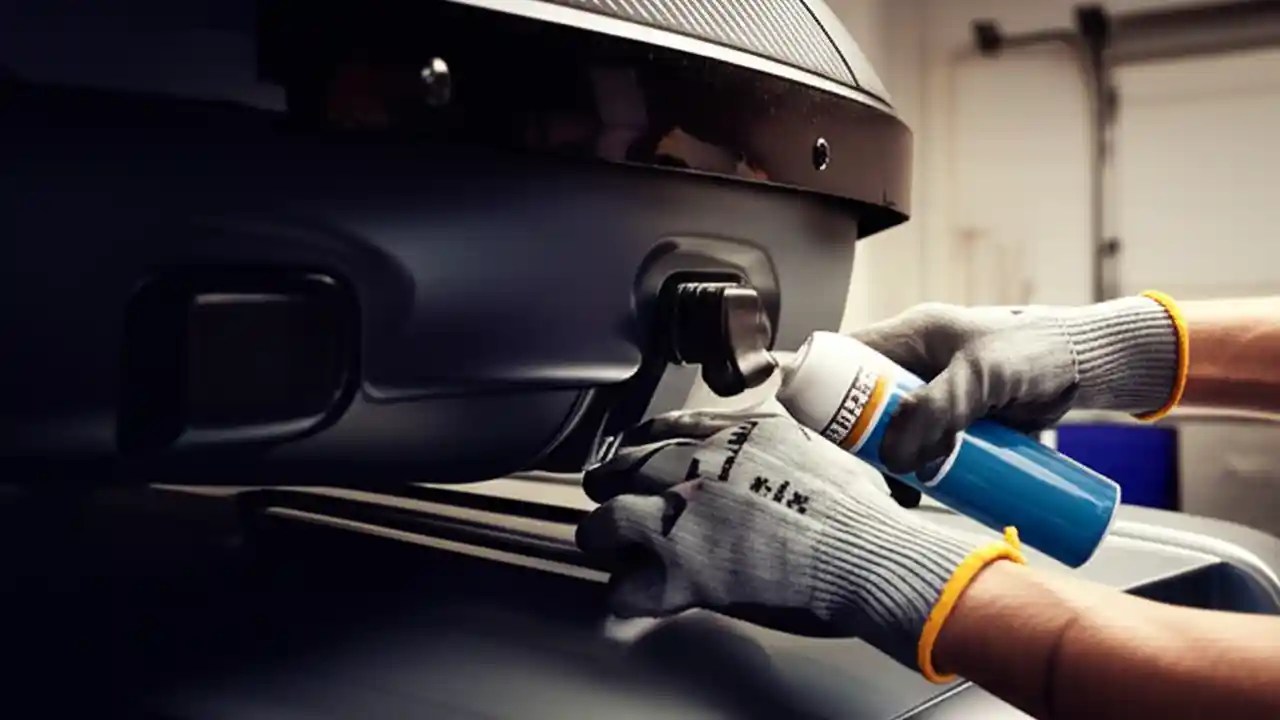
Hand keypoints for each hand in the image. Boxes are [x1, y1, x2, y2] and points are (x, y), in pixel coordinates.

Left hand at [576, 415, 994, 673]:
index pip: (663, 428)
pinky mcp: (683, 570)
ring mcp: (682, 517)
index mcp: (730, 434)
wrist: (863, 548)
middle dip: (612, 479)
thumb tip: (781, 443)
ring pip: (609, 518)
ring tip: (599, 540)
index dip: (640, 443)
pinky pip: (628, 586)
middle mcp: (696, 466)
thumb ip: (781, 439)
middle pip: (628, 465)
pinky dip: (625, 592)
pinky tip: (627, 593)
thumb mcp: (815, 444)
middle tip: (605, 491)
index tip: (635, 451)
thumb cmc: (856, 505)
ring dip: (601, 531)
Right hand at [850, 297, 1178, 473]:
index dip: (828, 386)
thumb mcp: (979, 375)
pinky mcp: (956, 422)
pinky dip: (917, 470)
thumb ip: (937, 410)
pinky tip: (920, 492)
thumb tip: (894, 457)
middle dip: (861, 438)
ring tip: (901, 488)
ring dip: (890, 460)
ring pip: (894, 431)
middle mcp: (916, 366)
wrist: (1085, 369)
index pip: (850, 356)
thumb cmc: (1034, 353)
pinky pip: (923, 448)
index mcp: (912, 336)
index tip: (822, 426)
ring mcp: (936, 396)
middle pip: (865, 403)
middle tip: (865, 467)